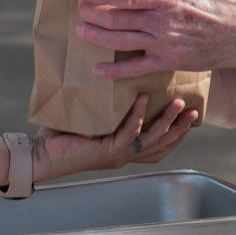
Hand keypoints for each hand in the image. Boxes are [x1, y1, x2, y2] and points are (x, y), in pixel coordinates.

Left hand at [32, 94, 199, 183]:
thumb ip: (101, 108)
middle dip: (181, 128)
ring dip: (168, 121)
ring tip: (180, 104)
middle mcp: (125, 156)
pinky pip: (130, 132)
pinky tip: (143, 98)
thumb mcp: (89, 122)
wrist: (40, 156)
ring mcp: (118, 155)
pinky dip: (139, 115)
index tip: (190, 118)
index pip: (158, 147)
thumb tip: (105, 78)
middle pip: (163, 144)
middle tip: (195, 111)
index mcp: (123, 151)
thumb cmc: (58, 140)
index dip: (176, 135)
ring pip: (153, 139)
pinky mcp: (107, 151)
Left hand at [76, 0, 235, 78]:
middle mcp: (162, 22)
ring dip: (97, 36)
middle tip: (80, 9)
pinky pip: (135, 68)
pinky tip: (96, 69)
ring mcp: (163, 44)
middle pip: (117, 19)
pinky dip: (113, 71)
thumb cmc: (220, 2)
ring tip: (80, 30)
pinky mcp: (167, 62)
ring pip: (121, 41)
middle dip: (93, 14)